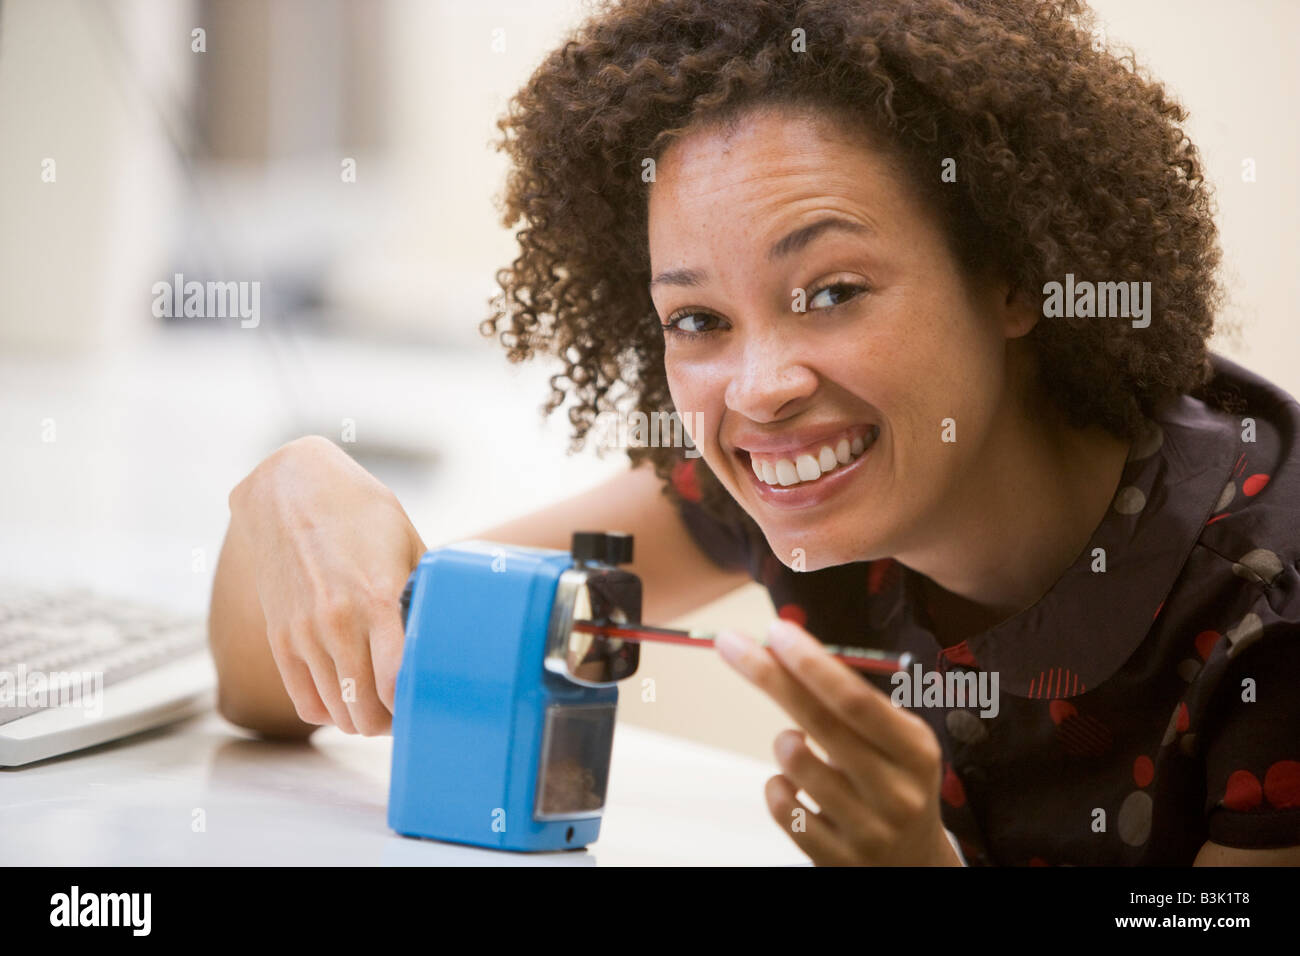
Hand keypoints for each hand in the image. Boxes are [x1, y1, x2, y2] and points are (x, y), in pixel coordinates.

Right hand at [227, 435, 424, 734]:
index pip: (394, 684)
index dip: (414, 704)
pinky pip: (305, 701)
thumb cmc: (358, 511)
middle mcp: (338, 623)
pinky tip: (348, 696)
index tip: (429, 700)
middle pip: (366, 711)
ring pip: (336, 713)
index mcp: (377, 598)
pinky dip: (329, 710)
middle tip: (408, 709)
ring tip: (381, 705)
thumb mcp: (406, 543)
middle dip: (391, 720)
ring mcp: (304, 634)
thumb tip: (447, 633)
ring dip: (362, 719)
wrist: (289, 488)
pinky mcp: (279, 638)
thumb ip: (421, 594)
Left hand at [715, 618, 961, 865]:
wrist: (913, 863)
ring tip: (799, 746)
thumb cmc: (894, 781)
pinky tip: (798, 787)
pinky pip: (781, 805)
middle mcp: (896, 792)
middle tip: (731, 643)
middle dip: (769, 675)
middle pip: (818, 722)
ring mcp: (865, 830)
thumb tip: (786, 649)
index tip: (776, 630)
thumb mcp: (898, 740)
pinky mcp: (834, 859)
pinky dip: (777, 785)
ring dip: (783, 742)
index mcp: (915, 751)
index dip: (812, 663)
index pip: (856, 700)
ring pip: (794, 763)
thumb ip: (853, 702)